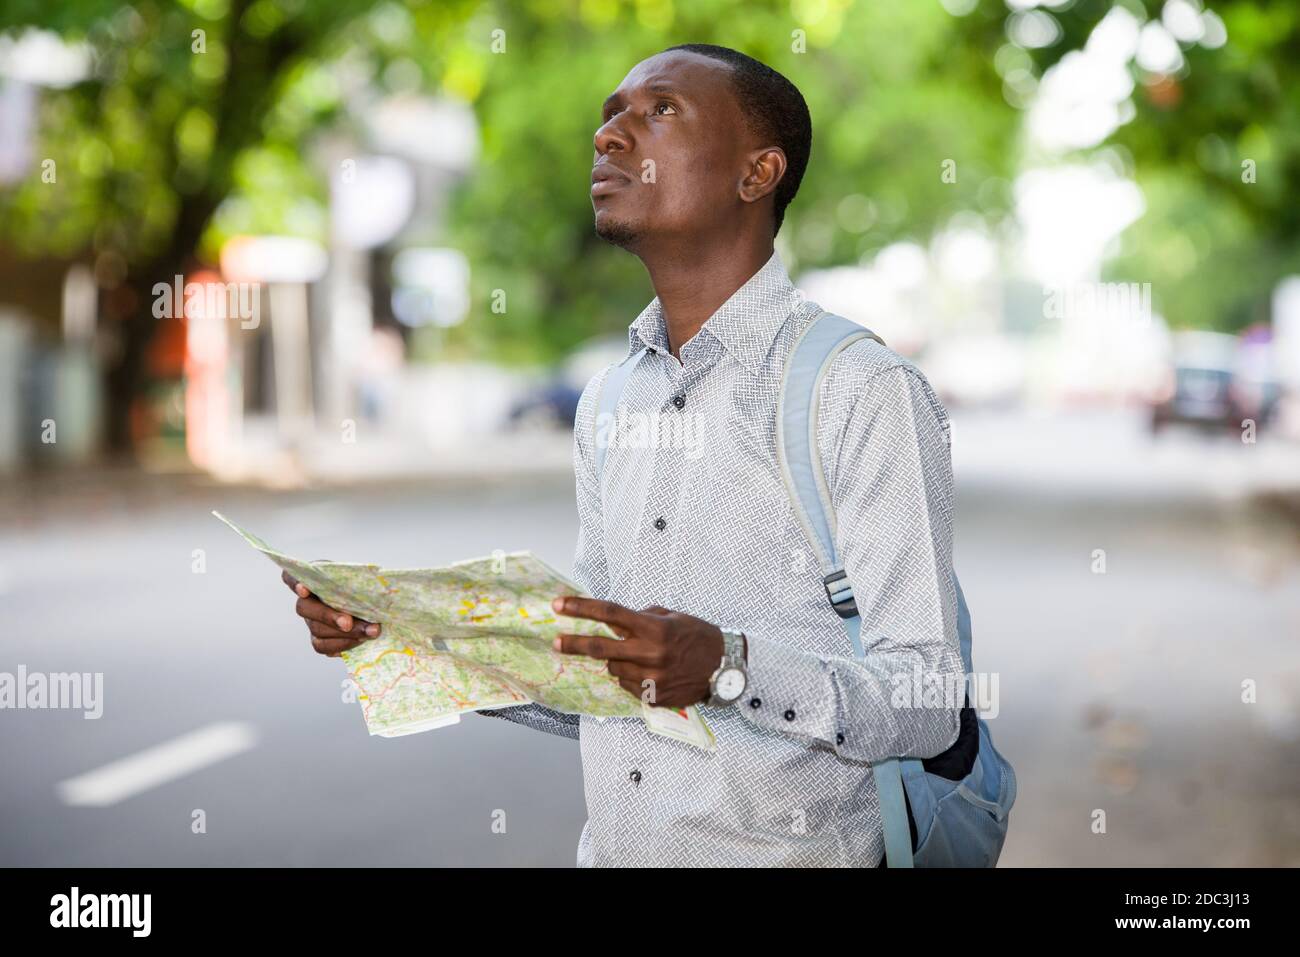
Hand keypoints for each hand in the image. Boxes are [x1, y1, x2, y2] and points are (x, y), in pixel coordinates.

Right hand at [282, 569, 381, 657]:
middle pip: (305, 608)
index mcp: (314, 580)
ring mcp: (311, 622)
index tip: (304, 589)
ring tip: (371, 631)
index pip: (293, 577)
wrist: (372, 608)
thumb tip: (374, 590)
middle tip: (348, 623)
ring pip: (317, 630)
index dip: (295, 582)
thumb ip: (358, 581)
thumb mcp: (361, 579)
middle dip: (328, 616)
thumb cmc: (363, 588)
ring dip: (346, 634)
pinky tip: (362, 641)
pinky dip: (345, 645)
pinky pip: (325, 647)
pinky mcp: (319, 640)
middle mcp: (307, 602)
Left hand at [551, 596, 724, 707]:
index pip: (610, 614)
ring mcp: (650, 679)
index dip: (582, 608)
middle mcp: (649, 654)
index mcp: (654, 629)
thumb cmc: (699, 637)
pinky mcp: (652, 697)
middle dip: (574, 644)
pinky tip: (651, 672)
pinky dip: (632, 677)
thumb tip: (617, 622)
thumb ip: (643, 618)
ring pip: (614, 669)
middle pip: (601, 648)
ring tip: (640, 656)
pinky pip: (628, 685)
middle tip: (555, 642)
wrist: (725, 669)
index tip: (560, 605)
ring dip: (618, 660)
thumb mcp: (673, 617)